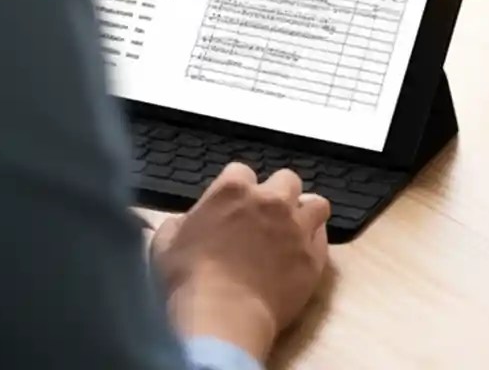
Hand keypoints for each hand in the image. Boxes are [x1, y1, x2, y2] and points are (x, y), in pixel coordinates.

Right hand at [151, 164, 330, 360]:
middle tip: (266, 216)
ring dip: (305, 212)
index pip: (241, 171)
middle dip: (277, 193)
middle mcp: (271, 201)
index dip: (237, 189)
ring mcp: (298, 227)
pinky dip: (314, 241)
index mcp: (233, 190)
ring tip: (294, 230)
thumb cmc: (188, 280)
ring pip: (316, 203)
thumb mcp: (165, 244)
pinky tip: (301, 254)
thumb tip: (184, 223)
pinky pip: (323, 237)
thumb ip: (179, 224)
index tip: (232, 206)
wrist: (222, 316)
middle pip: (286, 179)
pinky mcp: (315, 256)